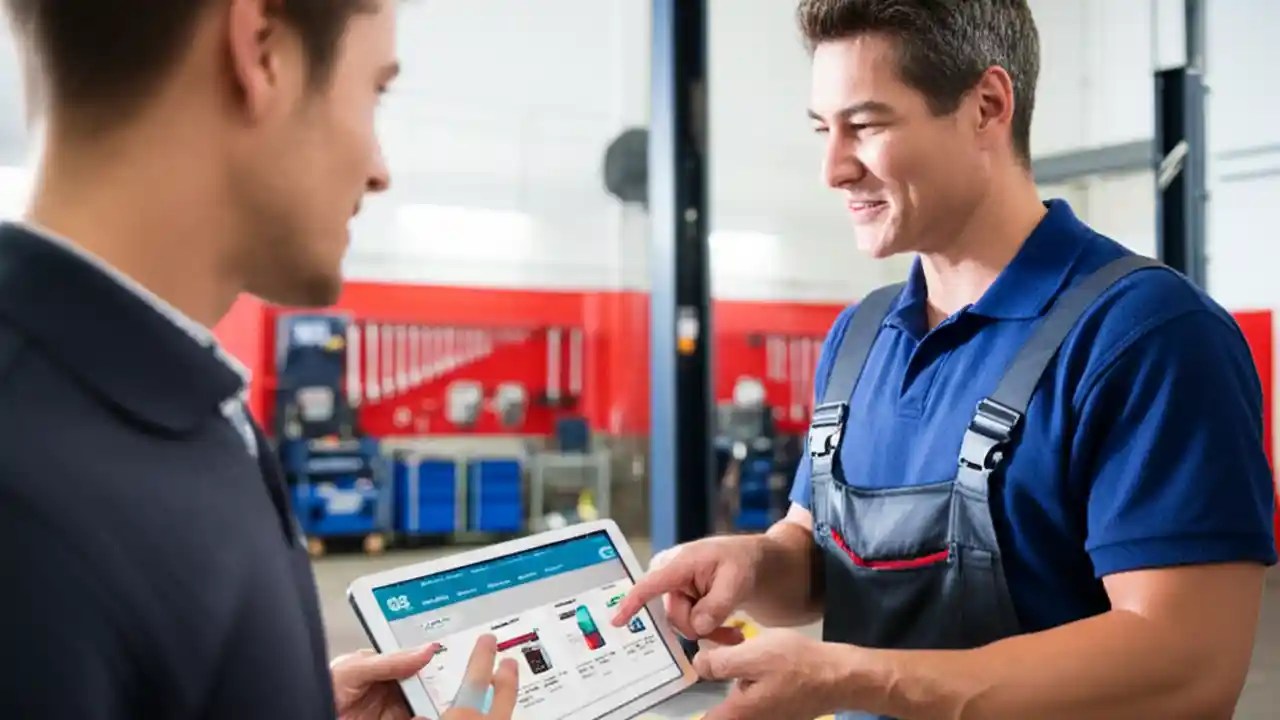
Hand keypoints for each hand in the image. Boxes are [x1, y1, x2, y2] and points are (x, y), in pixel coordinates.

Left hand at [330, 635, 517, 719]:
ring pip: (429, 707)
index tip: (460, 655)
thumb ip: (388, 660)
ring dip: (442, 704)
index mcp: (385, 669)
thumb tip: (424, 649)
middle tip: (465, 682)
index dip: (441, 658)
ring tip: (455, 702)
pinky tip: (434, 714)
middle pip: (431, 686)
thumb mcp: (352, 669)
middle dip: (448, 684)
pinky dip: (428, 717)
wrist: (297, 709)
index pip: (420, 660)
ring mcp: (394, 713)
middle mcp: (393, 691)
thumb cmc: (316, 689)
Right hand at [609, 536, 761, 642]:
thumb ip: (717, 605)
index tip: (617, 621)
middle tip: (730, 632)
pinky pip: (688, 627)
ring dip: (709, 632)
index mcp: (678, 563)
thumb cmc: (743, 561)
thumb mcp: (737, 580)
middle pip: (673, 617)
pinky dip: (709, 632)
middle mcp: (669, 577)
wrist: (753, 563)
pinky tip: (729, 633)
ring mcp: (674, 591)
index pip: (649, 585)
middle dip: (700, 627)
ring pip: (682, 626)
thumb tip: (698, 627)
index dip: (632, 604)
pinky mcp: (681, 602)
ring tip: (733, 631)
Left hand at [692, 630, 845, 719]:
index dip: (690, 712)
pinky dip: (748, 687)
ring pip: (737, 707)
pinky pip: (753, 704)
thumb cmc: (795, 664)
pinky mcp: (779, 712)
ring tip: (727, 659)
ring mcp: (768, 719)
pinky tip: (753, 664)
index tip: (680, 692)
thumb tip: (698, 665)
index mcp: (739, 713)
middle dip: (713, 692)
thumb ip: (719, 663)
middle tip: (708, 665)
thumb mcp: (752, 655)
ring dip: (731, 686)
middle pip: (720, 715)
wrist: (840, 676)